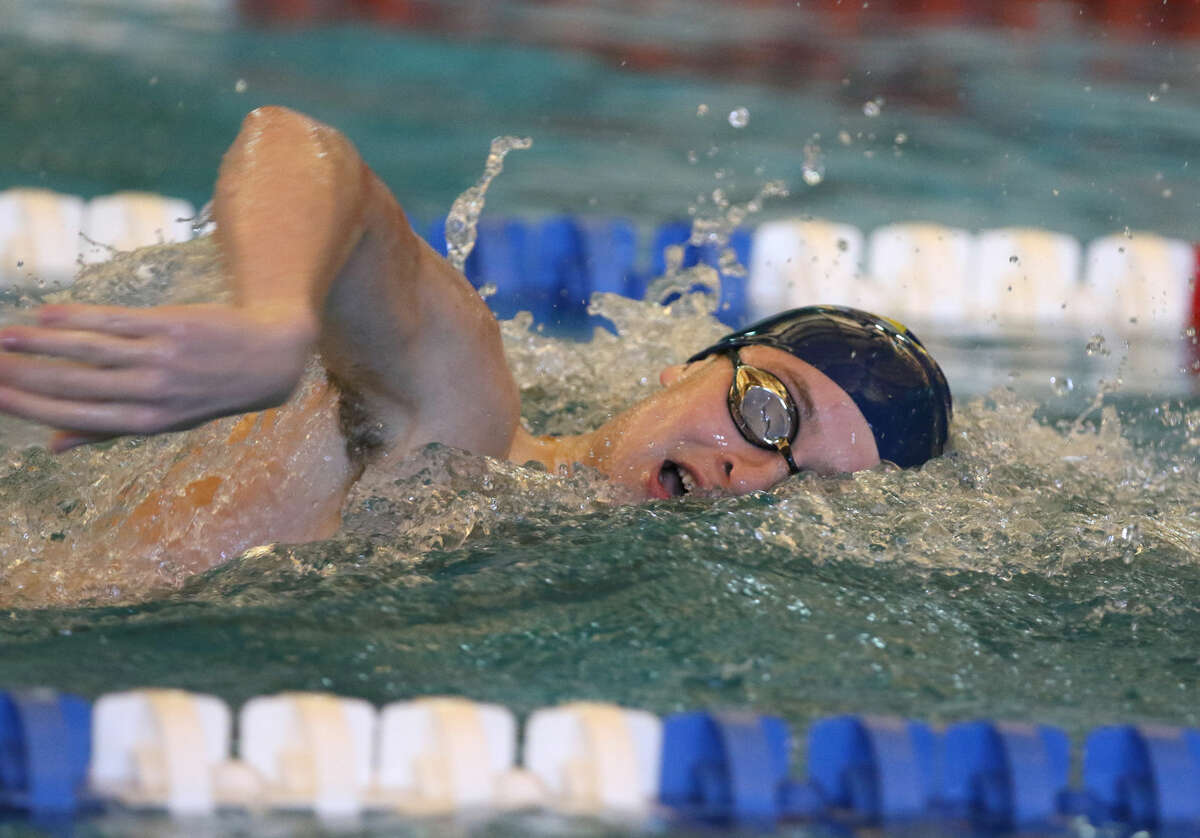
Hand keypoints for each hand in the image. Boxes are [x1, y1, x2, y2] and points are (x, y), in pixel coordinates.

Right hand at [0, 303, 316, 450]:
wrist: (269, 359)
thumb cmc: (208, 392)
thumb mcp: (166, 421)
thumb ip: (108, 431)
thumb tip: (52, 446)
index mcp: (146, 422)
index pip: (74, 416)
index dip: (28, 406)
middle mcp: (152, 393)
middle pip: (73, 384)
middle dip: (22, 374)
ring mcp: (162, 359)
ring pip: (89, 350)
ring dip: (40, 341)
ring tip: (3, 334)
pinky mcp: (172, 326)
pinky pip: (116, 320)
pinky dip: (79, 317)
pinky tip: (48, 313)